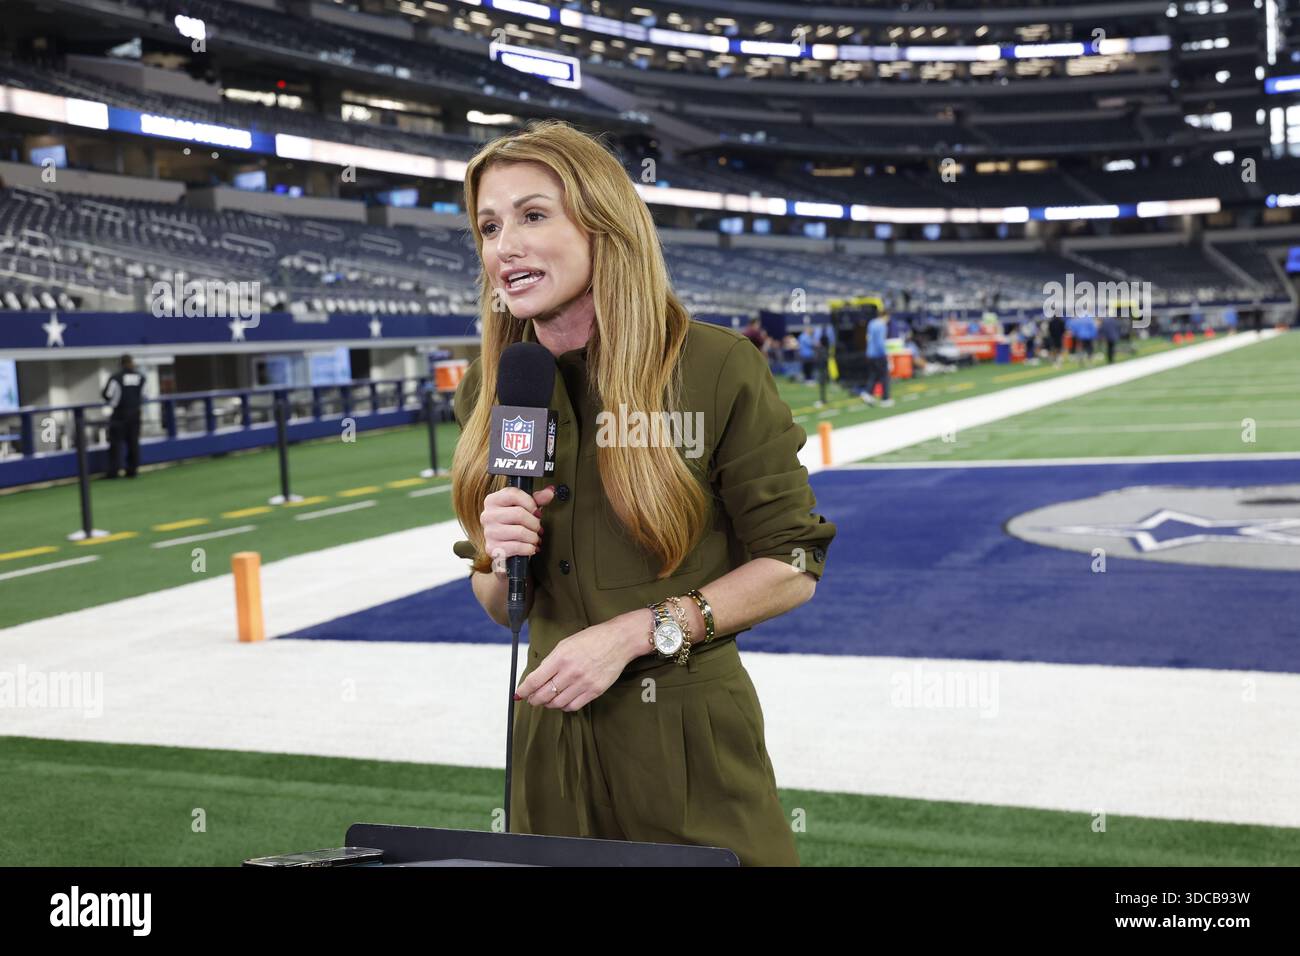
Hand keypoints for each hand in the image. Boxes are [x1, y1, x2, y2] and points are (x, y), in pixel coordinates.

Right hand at [480, 483, 555, 575]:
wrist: (503, 544)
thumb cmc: (513, 523)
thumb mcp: (524, 507)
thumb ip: (537, 499)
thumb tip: (550, 492)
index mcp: (493, 500)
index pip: (513, 494)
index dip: (530, 503)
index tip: (537, 511)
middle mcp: (487, 515)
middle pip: (519, 514)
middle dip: (534, 522)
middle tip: (538, 528)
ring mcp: (489, 532)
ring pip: (520, 532)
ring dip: (533, 537)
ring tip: (534, 538)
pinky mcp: (492, 548)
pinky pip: (517, 547)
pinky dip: (529, 548)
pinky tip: (530, 547)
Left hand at [515, 610, 650, 711]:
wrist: (618, 641)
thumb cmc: (592, 639)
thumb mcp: (566, 643)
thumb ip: (551, 660)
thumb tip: (538, 676)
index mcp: (560, 657)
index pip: (535, 680)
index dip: (524, 690)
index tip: (519, 694)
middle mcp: (570, 672)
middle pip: (544, 694)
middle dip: (534, 699)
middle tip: (531, 699)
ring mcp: (583, 683)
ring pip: (557, 703)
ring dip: (548, 704)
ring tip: (546, 701)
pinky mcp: (595, 691)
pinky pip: (573, 706)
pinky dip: (564, 707)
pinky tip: (562, 702)